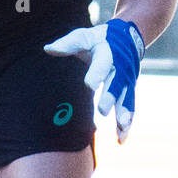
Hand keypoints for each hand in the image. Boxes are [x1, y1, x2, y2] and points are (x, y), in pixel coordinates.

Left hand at [44, 19, 144, 141]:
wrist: (127, 38)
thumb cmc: (98, 40)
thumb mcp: (84, 37)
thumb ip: (68, 44)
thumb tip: (48, 49)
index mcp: (108, 54)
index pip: (102, 64)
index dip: (96, 74)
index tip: (90, 85)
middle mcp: (120, 69)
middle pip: (117, 84)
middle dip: (111, 97)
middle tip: (103, 110)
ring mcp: (127, 82)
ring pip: (126, 100)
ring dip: (124, 116)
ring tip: (120, 131)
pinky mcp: (128, 92)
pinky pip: (129, 110)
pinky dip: (126, 126)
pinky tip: (120, 140)